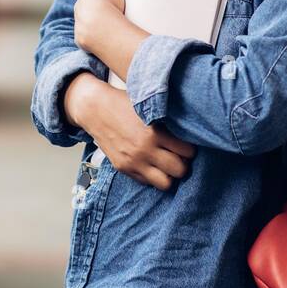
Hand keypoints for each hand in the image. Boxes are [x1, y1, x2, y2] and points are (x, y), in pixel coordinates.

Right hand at [67, 74, 195, 190]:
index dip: (190, 149)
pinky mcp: (123, 168)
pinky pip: (147, 182)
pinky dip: (153, 176)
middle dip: (183, 164)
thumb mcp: (148, 107)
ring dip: (169, 175)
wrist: (95, 109)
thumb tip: (191, 128)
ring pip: (165, 183)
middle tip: (180, 156)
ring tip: (167, 164)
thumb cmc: (124, 104)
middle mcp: (145, 150)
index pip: (188, 151)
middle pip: (179, 170)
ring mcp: (133, 162)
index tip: (187, 145)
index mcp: (155, 133)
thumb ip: (167, 121)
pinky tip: (152, 164)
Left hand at [74, 0, 124, 54]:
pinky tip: (103, 38)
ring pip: (86, 21)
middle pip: (88, 6)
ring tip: (109, 27)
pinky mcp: (79, 38)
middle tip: (112, 14)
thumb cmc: (110, 3)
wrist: (103, 28)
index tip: (112, 0)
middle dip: (97, 9)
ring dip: (95, 23)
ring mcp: (78, 23)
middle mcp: (78, 6)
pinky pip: (87, 36)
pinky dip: (94, 36)